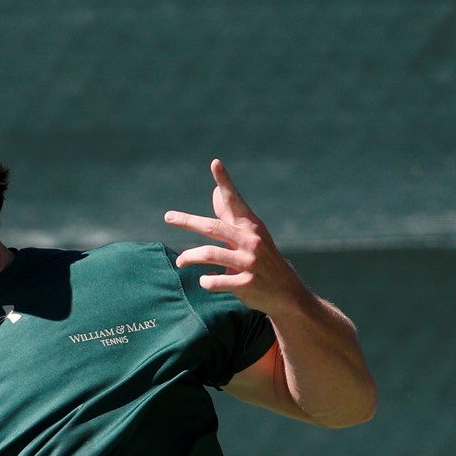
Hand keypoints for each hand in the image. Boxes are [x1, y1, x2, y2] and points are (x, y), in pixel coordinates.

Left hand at [164, 159, 306, 316]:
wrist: (286, 293)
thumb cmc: (263, 261)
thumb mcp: (249, 236)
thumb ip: (230, 217)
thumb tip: (214, 193)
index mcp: (251, 226)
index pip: (235, 200)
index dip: (225, 181)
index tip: (215, 162)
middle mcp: (251, 241)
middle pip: (212, 227)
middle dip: (187, 221)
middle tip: (168, 217)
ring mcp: (249, 262)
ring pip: (209, 254)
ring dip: (189, 257)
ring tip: (180, 261)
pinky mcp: (246, 283)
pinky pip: (215, 281)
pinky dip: (205, 281)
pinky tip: (204, 281)